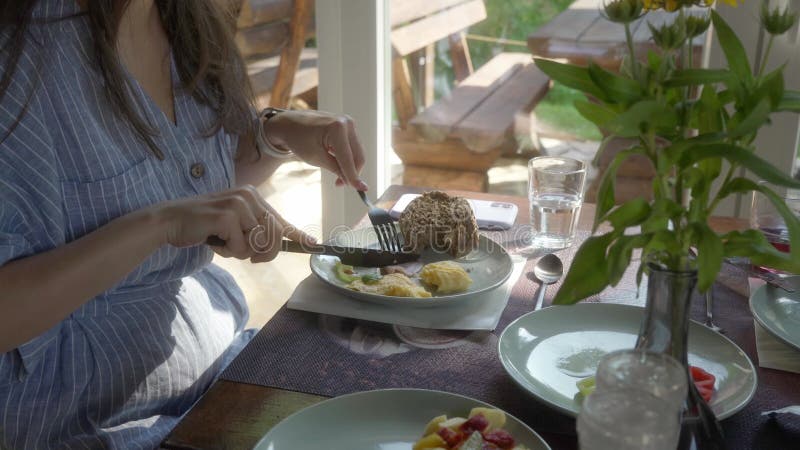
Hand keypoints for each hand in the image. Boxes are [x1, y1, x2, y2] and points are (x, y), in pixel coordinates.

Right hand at [155, 186, 315, 262]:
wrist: (170, 221)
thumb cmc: (202, 227)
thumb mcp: (233, 227)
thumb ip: (253, 232)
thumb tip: (275, 247)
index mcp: (252, 196)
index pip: (279, 220)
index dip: (297, 235)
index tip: (314, 245)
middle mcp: (248, 196)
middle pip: (274, 236)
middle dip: (262, 253)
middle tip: (244, 255)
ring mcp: (239, 204)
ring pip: (258, 244)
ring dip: (240, 252)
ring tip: (222, 242)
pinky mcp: (228, 216)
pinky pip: (240, 248)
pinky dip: (227, 252)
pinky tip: (213, 240)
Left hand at [263, 110, 367, 189]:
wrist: (289, 124)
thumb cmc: (299, 139)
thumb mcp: (316, 158)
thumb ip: (336, 169)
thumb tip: (351, 181)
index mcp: (338, 128)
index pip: (349, 158)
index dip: (354, 176)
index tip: (363, 190)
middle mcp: (347, 123)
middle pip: (358, 156)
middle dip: (352, 172)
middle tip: (339, 184)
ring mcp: (348, 123)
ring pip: (357, 152)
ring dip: (350, 166)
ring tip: (335, 173)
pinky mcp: (347, 127)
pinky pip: (352, 147)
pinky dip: (347, 158)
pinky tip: (335, 161)